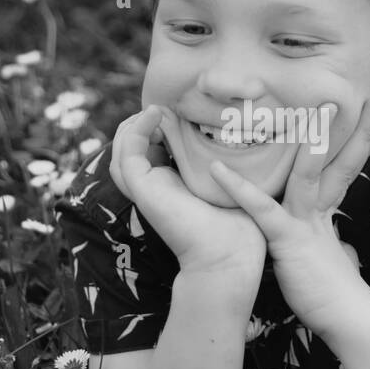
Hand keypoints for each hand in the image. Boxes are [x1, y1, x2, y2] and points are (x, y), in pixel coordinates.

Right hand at [109, 105, 267, 274]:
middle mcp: (157, 188)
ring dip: (133, 125)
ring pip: (121, 151)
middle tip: (162, 107)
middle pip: (130, 150)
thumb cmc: (242, 230)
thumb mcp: (236, 187)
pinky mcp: (144, 190)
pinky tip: (155, 115)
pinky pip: (127, 154)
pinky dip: (135, 131)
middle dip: (140, 124)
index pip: (152, 152)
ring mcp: (147, 190)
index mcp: (174, 187)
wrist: (230, 260)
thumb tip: (248, 137)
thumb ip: (232, 166)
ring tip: (155, 108)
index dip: (158, 129)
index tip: (179, 111)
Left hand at [207, 95, 369, 338]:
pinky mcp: (289, 240)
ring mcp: (306, 222)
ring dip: (307, 141)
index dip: (359, 141)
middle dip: (357, 129)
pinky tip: (217, 169)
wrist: (344, 318)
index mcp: (327, 212)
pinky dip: (240, 188)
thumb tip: (334, 242)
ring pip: (308, 173)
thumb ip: (326, 240)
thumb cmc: (333, 293)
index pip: (345, 168)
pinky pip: (263, 210)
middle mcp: (320, 210)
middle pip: (341, 161)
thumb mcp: (329, 257)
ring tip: (308, 110)